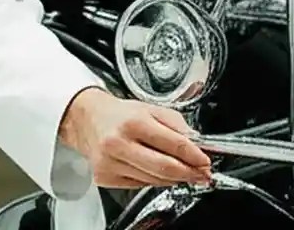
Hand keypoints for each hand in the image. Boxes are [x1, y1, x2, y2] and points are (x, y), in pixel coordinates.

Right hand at [60, 87, 212, 187]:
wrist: (88, 120)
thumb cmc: (121, 114)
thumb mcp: (151, 108)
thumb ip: (176, 124)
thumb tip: (195, 143)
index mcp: (134, 121)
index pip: (172, 143)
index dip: (193, 155)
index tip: (205, 161)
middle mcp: (118, 143)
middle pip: (163, 167)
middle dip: (188, 173)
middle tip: (202, 174)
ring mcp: (109, 163)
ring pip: (152, 179)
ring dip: (174, 179)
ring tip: (186, 174)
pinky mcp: (104, 177)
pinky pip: (139, 184)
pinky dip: (155, 181)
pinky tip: (162, 174)